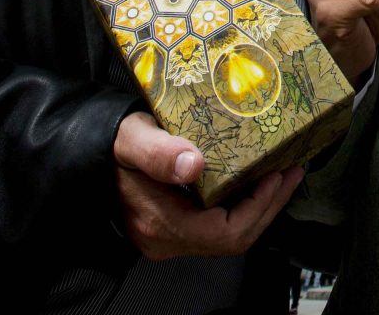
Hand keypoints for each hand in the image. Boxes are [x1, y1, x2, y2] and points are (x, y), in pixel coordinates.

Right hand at [113, 112, 301, 259]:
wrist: (86, 152)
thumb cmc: (109, 143)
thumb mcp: (133, 139)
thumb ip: (160, 153)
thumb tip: (194, 165)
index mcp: (159, 223)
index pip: (221, 233)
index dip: (256, 208)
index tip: (276, 176)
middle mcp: (165, 238)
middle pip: (231, 239)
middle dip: (267, 207)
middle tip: (292, 172)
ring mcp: (169, 236)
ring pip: (227, 235)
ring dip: (259, 206)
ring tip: (284, 174)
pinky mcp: (173, 226)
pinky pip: (217, 226)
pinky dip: (242, 205)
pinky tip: (257, 181)